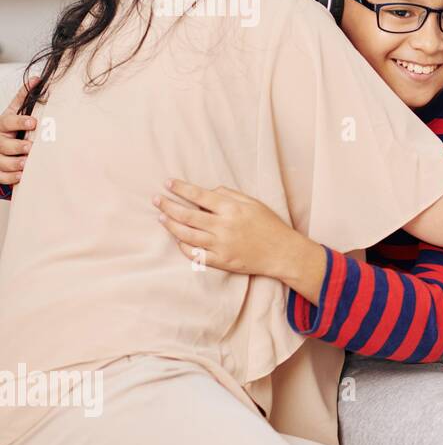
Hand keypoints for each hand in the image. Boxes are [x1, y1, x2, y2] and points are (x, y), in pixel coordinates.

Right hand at [0, 78, 38, 189]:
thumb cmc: (12, 128)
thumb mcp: (15, 112)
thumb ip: (24, 97)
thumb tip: (37, 79)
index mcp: (2, 124)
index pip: (7, 121)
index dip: (19, 121)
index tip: (33, 122)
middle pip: (3, 144)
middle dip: (16, 146)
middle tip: (30, 147)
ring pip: (1, 161)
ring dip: (14, 163)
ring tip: (27, 163)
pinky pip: (1, 177)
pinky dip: (11, 177)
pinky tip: (22, 176)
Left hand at [153, 178, 308, 280]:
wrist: (283, 252)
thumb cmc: (269, 225)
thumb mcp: (253, 203)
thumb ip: (230, 194)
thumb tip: (207, 192)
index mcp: (232, 209)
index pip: (199, 195)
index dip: (181, 188)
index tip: (168, 183)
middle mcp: (224, 226)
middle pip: (187, 215)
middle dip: (168, 206)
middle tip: (156, 199)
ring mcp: (221, 245)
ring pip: (186, 235)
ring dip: (170, 225)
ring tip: (161, 217)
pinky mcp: (221, 261)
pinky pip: (196, 255)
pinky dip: (184, 247)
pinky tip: (178, 239)